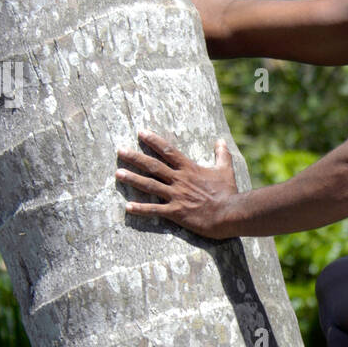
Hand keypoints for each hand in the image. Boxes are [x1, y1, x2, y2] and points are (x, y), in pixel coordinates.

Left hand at [116, 129, 238, 238]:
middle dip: (135, 157)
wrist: (229, 213)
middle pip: (153, 165)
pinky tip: (127, 207)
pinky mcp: (176, 212)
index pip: (168, 151)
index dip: (154, 141)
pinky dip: (141, 209)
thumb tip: (221, 140)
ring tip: (118, 173)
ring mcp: (176, 196)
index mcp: (189, 169)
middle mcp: (179, 180)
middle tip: (120, 150)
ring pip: (150, 185)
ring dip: (133, 179)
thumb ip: (222, 155)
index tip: (141, 133)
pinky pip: (155, 210)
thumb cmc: (228, 192)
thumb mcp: (226, 170)